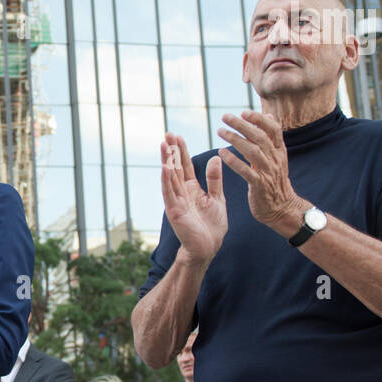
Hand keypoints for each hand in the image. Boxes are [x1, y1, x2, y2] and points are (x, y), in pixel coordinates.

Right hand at [160, 133, 226, 263]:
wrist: (208, 247)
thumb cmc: (212, 226)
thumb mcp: (217, 198)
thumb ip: (215, 179)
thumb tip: (216, 157)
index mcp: (192, 188)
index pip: (185, 166)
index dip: (181, 151)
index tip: (178, 136)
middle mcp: (181, 192)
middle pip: (175, 167)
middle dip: (171, 151)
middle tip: (167, 133)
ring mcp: (176, 201)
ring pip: (170, 177)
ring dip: (166, 161)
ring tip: (164, 145)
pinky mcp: (174, 211)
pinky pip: (170, 193)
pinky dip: (167, 180)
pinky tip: (166, 167)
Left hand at [216, 112, 308, 237]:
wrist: (282, 208)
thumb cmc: (275, 180)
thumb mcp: (276, 157)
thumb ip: (270, 138)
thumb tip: (269, 116)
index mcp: (279, 151)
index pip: (273, 129)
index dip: (259, 119)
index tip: (243, 111)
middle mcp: (275, 159)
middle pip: (260, 137)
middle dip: (242, 125)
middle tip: (225, 117)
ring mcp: (268, 172)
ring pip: (253, 151)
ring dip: (235, 139)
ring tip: (220, 131)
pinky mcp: (259, 185)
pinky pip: (246, 171)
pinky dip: (233, 160)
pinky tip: (221, 152)